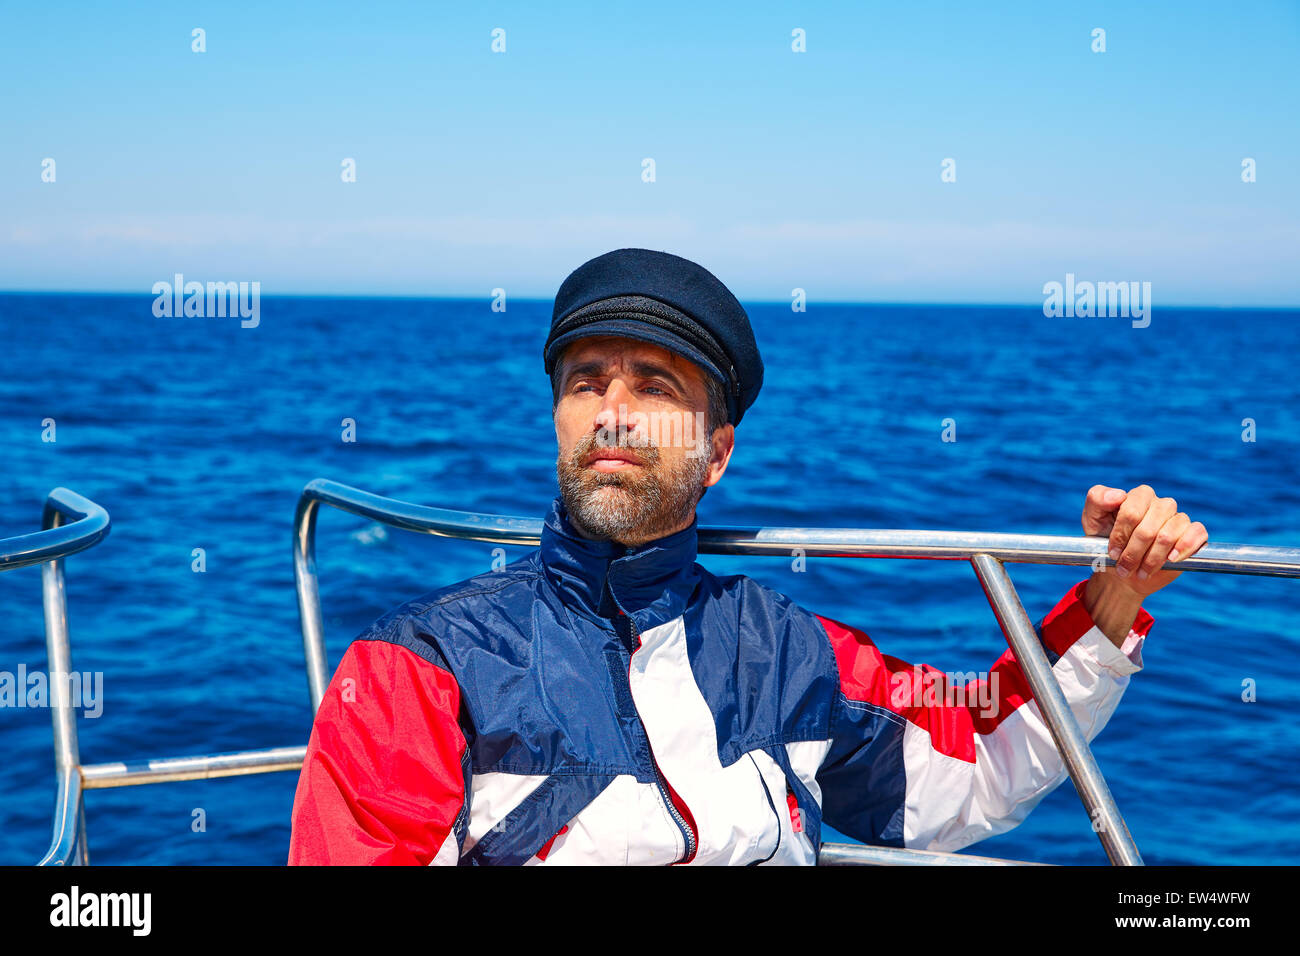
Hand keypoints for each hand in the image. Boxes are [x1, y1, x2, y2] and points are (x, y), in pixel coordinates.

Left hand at [1082, 484, 1208, 599]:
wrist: (1121, 569)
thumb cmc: (1105, 541)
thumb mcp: (1092, 520)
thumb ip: (1097, 499)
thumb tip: (1118, 495)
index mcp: (1139, 496)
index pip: (1131, 511)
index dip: (1121, 535)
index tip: (1112, 552)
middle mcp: (1161, 504)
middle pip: (1149, 528)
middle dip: (1133, 552)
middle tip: (1124, 567)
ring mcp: (1178, 518)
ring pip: (1168, 535)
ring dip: (1152, 559)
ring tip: (1141, 571)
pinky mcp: (1193, 534)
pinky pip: (1197, 533)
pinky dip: (1184, 548)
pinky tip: (1171, 559)